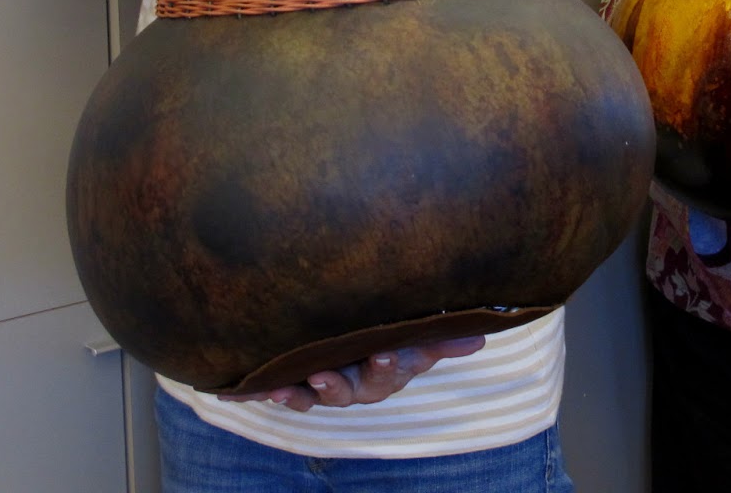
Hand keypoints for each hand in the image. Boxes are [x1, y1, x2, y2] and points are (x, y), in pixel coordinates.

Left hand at [218, 336, 485, 411]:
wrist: (360, 345)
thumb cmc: (393, 338)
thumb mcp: (417, 338)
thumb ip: (442, 339)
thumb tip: (482, 335)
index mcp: (385, 370)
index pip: (389, 371)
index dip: (386, 366)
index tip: (383, 354)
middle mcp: (355, 382)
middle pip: (347, 390)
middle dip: (336, 386)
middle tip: (323, 377)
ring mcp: (325, 382)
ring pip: (313, 395)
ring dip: (298, 394)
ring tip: (284, 390)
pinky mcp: (296, 380)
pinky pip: (281, 390)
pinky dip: (265, 392)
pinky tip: (248, 389)